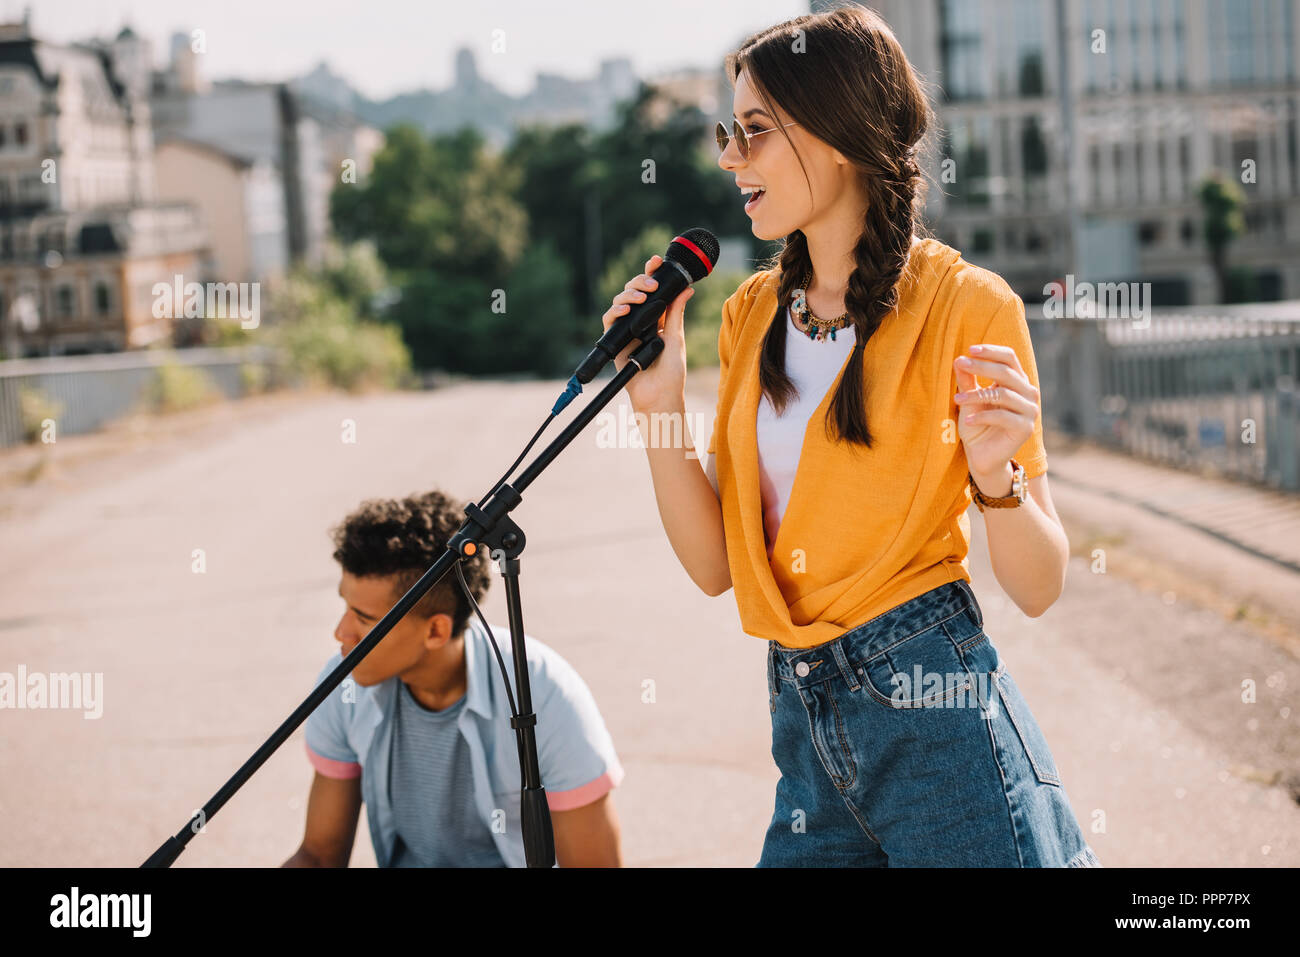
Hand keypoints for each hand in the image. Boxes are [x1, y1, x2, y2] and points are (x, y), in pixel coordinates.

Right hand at [600, 254, 694, 411]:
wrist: (659, 396)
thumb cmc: (671, 373)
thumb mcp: (676, 338)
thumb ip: (676, 313)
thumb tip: (687, 289)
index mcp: (658, 319)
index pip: (653, 291)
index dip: (652, 275)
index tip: (655, 261)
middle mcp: (641, 322)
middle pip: (635, 292)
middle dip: (641, 281)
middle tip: (651, 283)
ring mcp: (627, 331)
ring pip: (621, 302)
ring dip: (629, 294)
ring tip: (641, 297)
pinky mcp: (615, 341)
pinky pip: (609, 320)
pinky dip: (615, 311)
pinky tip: (625, 310)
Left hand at [953, 343, 1039, 486]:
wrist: (982, 455)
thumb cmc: (976, 424)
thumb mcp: (968, 400)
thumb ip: (967, 381)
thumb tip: (959, 360)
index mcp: (1017, 381)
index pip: (1009, 358)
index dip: (991, 351)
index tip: (970, 349)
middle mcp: (1028, 393)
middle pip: (1007, 372)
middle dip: (981, 366)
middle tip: (960, 364)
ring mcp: (1030, 411)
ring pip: (1003, 394)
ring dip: (977, 395)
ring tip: (957, 399)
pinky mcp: (1025, 428)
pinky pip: (1003, 416)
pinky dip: (982, 416)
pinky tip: (966, 420)